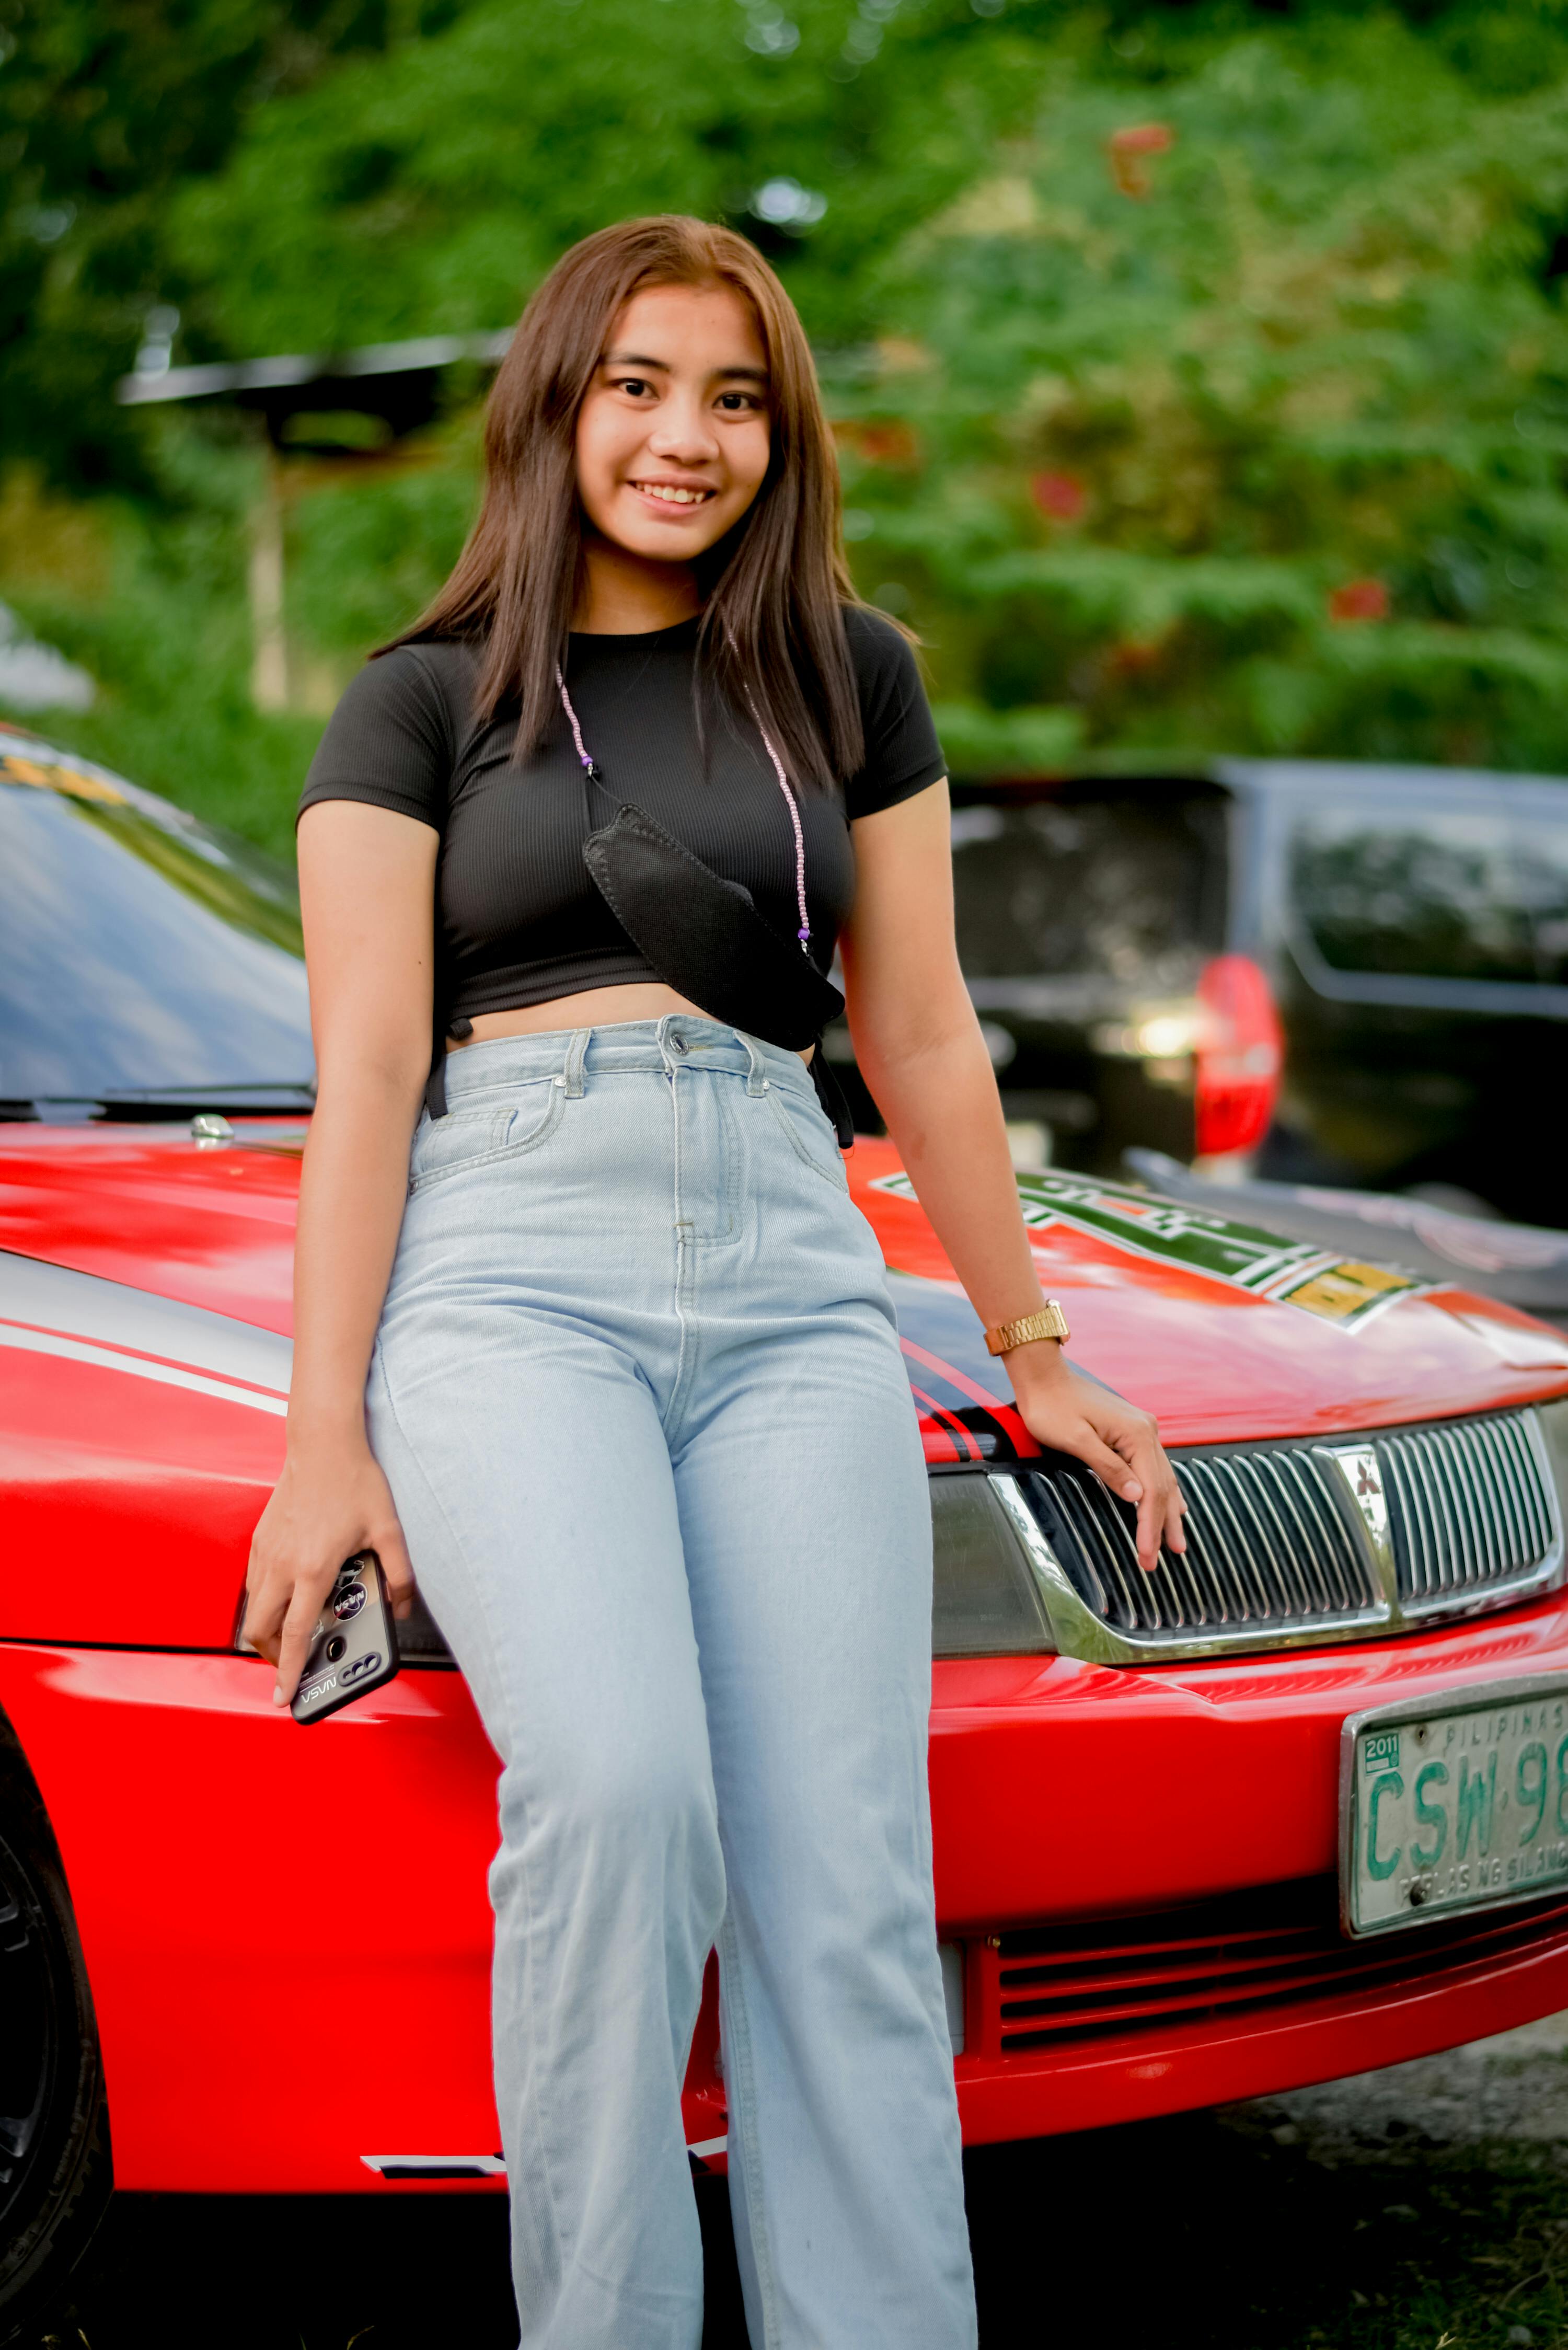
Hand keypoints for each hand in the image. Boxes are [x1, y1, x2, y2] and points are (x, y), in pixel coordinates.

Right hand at [244, 1437, 414, 1708]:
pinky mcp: (260, 1538)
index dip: (288, 1670)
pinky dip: (263, 1601)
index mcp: (313, 1568)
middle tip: (291, 1662)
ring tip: (290, 1633)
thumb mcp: (389, 1529)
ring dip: (266, 1628)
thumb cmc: (354, 1481)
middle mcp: (282, 1564)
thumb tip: (403, 1606)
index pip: (295, 1633)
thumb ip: (400, 1574)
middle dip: (272, 1656)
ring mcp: (266, 1551)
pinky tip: (286, 1595)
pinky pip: (252, 1583)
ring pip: (253, 1608)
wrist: (323, 1444)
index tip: (283, 1695)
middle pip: (261, 1630)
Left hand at [1006, 1342, 1185, 1573]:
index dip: (1149, 1526)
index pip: (1150, 1490)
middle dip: (1163, 1525)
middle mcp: (1146, 1431)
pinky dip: (1162, 1490)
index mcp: (1136, 1434)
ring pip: (1163, 1477)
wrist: (1043, 1376)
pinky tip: (1171, 1504)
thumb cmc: (1052, 1407)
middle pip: (1162, 1487)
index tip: (1147, 1554)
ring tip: (1176, 1540)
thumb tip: (1137, 1497)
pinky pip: (1154, 1467)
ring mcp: (1142, 1429)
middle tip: (1166, 1557)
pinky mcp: (1132, 1431)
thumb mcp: (1076, 1440)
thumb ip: (1108, 1468)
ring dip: (1168, 1511)